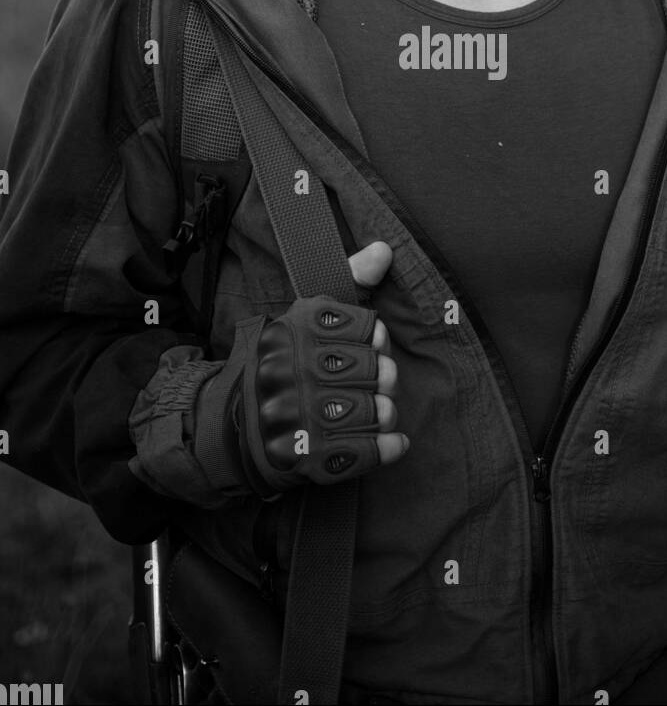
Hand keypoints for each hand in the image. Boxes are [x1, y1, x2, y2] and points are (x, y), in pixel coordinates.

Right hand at [195, 241, 408, 494]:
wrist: (234, 424)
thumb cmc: (284, 361)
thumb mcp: (308, 316)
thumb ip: (351, 280)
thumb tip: (384, 250)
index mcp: (300, 330)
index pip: (370, 329)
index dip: (377, 340)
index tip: (369, 347)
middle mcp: (298, 369)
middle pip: (380, 371)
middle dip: (384, 378)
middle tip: (373, 382)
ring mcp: (301, 416)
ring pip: (377, 412)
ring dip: (385, 413)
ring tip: (376, 411)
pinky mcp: (308, 455)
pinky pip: (367, 451)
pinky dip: (387, 447)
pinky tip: (393, 442)